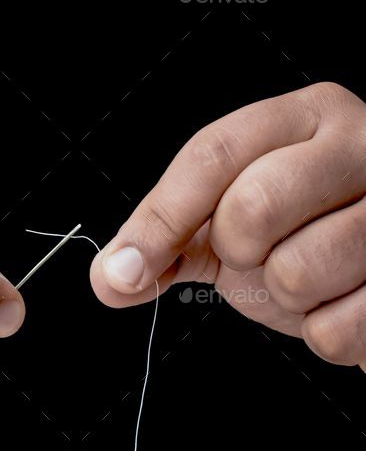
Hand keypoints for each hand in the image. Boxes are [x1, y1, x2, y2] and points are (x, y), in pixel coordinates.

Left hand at [91, 82, 365, 370]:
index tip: (126, 270)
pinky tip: (344, 302)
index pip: (213, 154)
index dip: (161, 218)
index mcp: (307, 118)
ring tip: (311, 278)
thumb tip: (110, 277)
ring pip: (297, 272)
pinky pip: (335, 330)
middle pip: (250, 208)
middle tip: (261, 257)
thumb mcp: (234, 216)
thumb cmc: (305, 229)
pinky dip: (323, 332)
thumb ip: (172, 239)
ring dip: (286, 298)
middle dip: (238, 255)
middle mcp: (361, 145)